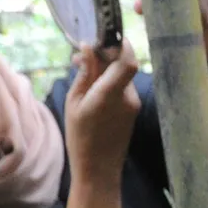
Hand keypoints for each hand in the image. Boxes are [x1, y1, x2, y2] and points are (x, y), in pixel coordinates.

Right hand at [63, 36, 139, 187]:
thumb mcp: (75, 102)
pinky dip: (110, 82)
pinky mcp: (132, 112)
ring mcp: (132, 105)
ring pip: (122, 75)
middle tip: (81, 56)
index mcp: (111, 94)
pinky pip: (122, 88)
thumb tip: (87, 48)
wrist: (99, 172)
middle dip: (105, 54)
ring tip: (81, 71)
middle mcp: (128, 98)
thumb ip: (84, 73)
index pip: (128, 60)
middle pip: (124, 64)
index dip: (121, 43)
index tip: (105, 36)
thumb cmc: (81, 139)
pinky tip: (93, 87)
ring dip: (106, 68)